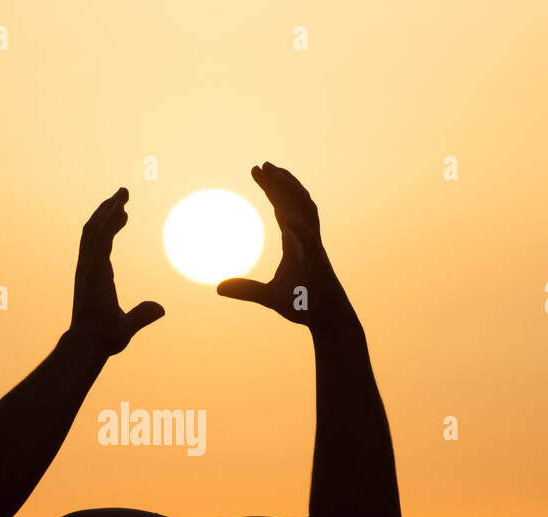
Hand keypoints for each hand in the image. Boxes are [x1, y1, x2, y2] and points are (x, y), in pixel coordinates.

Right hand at [69, 186, 164, 355]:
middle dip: (106, 209)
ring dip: (107, 210)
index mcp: (95, 276)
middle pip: (94, 230)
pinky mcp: (92, 271)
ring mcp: (89, 268)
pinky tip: (119, 209)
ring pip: (95, 230)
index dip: (108, 225)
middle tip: (122, 193)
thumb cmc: (103, 338)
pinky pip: (100, 240)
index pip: (99, 243)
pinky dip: (108, 222)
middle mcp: (89, 268)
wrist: (90, 346)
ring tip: (122, 194)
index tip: (123, 212)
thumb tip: (161, 309)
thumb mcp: (128, 325)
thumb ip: (142, 315)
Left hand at [216, 162, 351, 326]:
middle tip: (261, 164)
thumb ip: (245, 289)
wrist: (328, 321)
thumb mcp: (267, 296)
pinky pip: (311, 243)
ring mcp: (314, 249)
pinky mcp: (320, 265)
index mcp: (294, 242)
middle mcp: (306, 239)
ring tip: (277, 177)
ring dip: (293, 194)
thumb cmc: (304, 306)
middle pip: (293, 203)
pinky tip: (287, 219)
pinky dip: (300, 230)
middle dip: (278, 183)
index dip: (270, 188)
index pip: (281, 208)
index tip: (256, 170)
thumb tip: (218, 288)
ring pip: (306, 213)